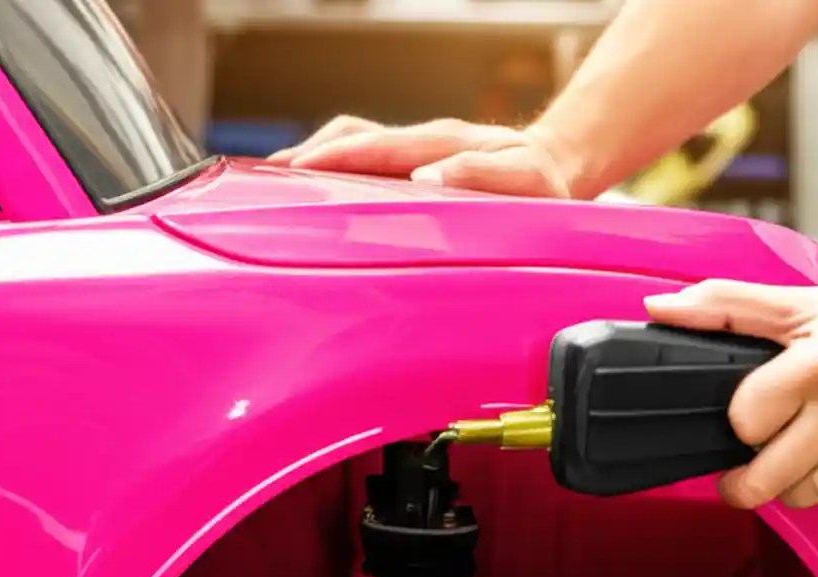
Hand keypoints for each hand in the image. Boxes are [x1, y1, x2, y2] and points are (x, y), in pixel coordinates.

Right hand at [266, 116, 577, 198]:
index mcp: (440, 143)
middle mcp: (421, 141)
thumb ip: (483, 178)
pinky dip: (330, 171)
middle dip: (303, 159)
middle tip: (258, 185)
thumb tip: (428, 179)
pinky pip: (362, 161)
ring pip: (350, 146)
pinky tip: (311, 196)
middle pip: (348, 138)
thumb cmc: (544, 183)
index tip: (291, 172)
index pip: (371, 147)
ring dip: (311, 164)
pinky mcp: (412, 163)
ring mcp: (414, 150)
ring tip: (270, 191)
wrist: (559, 165)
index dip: (329, 159)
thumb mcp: (528, 183)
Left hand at [644, 267, 817, 508]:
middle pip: (766, 481)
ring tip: (783, 456)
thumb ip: (726, 307)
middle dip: (739, 478)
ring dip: (782, 484)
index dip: (736, 416)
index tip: (741, 410)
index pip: (746, 419)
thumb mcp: (805, 300)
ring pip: (802, 499)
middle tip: (735, 464)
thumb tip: (660, 309)